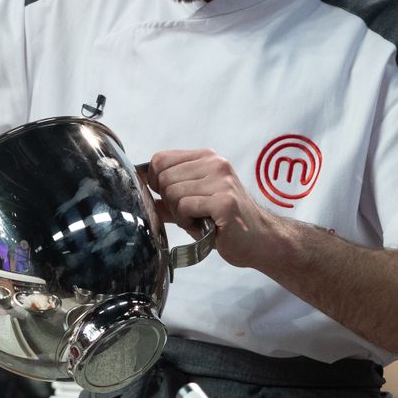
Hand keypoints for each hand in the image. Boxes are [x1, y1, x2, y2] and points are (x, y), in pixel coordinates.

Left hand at [145, 148, 283, 269]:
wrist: (260, 240)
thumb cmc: (224, 222)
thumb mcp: (193, 203)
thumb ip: (167, 195)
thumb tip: (137, 188)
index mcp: (206, 157)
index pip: (160, 159)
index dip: (155, 182)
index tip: (170, 199)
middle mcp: (215, 162)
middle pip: (163, 177)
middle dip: (170, 202)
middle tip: (191, 214)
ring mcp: (222, 180)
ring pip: (172, 193)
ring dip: (180, 214)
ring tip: (200, 220)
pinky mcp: (225, 200)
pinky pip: (184, 207)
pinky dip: (188, 222)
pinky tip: (206, 226)